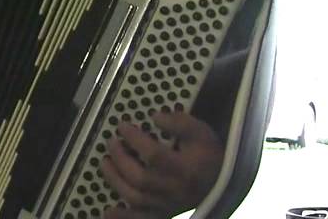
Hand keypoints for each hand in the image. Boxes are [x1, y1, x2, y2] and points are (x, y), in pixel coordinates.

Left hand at [101, 111, 223, 218]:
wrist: (223, 184)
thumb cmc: (209, 156)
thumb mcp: (201, 133)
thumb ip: (180, 123)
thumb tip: (155, 117)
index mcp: (185, 169)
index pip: (154, 155)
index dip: (134, 139)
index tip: (122, 126)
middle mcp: (175, 190)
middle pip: (140, 178)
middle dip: (120, 159)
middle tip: (111, 142)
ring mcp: (168, 205)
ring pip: (136, 199)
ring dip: (115, 180)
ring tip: (104, 162)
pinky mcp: (163, 214)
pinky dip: (123, 217)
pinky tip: (108, 211)